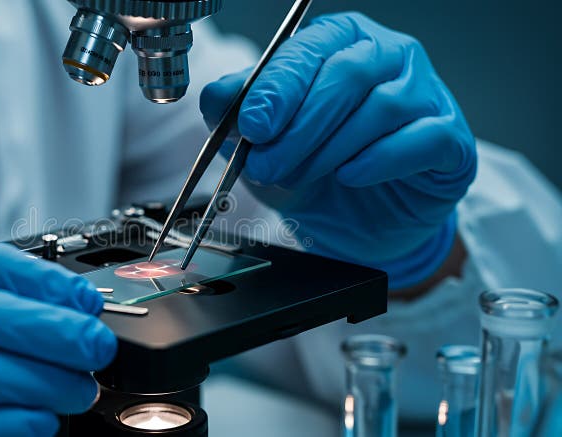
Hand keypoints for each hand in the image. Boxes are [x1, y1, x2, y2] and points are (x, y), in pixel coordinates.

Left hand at [201, 12, 475, 288]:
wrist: (357, 222)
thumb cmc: (313, 167)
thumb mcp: (262, 140)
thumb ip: (236, 112)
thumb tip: (218, 97)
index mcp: (341, 41)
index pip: (312, 47)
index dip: (279, 86)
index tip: (253, 125)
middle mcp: (389, 56)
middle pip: (347, 74)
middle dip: (299, 126)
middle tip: (268, 164)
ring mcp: (427, 94)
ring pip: (382, 107)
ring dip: (330, 149)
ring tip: (300, 178)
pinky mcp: (451, 139)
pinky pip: (422, 139)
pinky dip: (379, 161)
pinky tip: (351, 176)